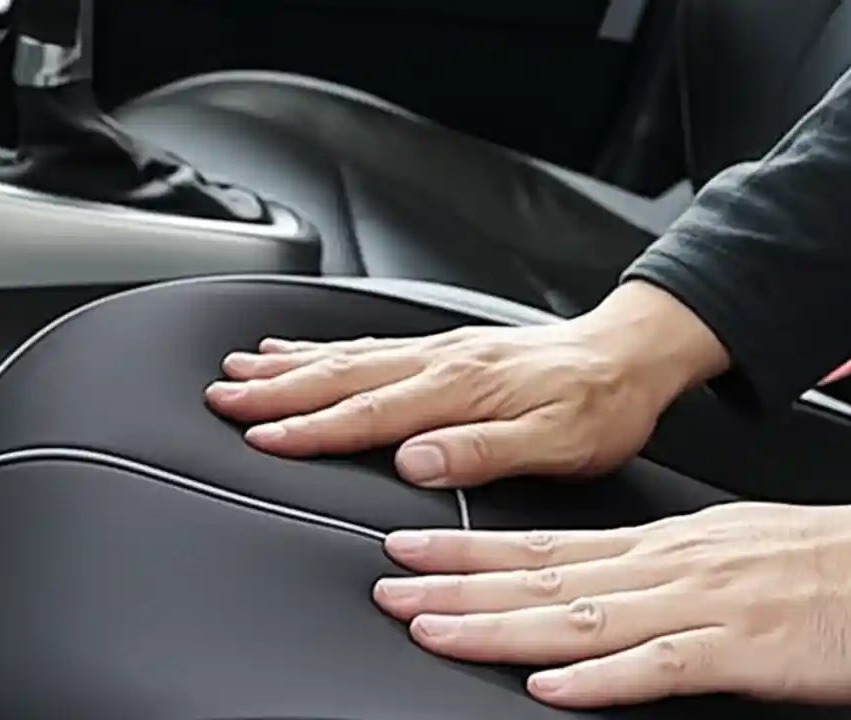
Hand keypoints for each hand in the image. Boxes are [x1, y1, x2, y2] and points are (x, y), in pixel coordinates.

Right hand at [207, 282, 728, 487]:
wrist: (628, 353)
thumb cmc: (599, 406)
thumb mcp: (558, 444)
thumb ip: (482, 451)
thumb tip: (414, 461)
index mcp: (461, 391)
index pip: (368, 415)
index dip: (310, 429)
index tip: (259, 436)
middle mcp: (441, 362)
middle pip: (342, 377)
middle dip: (277, 389)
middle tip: (221, 395)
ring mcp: (440, 349)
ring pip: (348, 356)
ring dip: (291, 364)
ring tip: (240, 368)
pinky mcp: (446, 346)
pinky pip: (371, 344)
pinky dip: (325, 346)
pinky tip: (298, 348)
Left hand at [372, 497, 850, 708]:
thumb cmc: (811, 560)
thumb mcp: (714, 547)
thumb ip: (649, 568)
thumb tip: (589, 584)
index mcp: (653, 547)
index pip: (540, 547)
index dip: (468, 551)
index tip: (408, 551)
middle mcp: (659, 570)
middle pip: (539, 581)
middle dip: (456, 586)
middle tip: (386, 586)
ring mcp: (695, 607)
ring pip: (578, 618)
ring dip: (502, 628)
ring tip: (435, 630)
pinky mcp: (738, 650)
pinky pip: (658, 668)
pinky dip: (601, 679)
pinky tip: (551, 689)